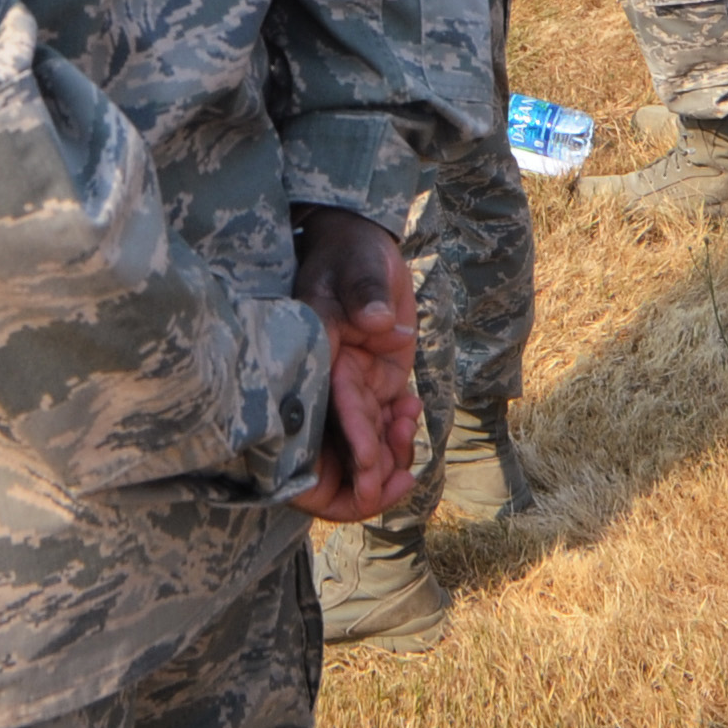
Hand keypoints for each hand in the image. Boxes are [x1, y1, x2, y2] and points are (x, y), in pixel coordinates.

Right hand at [284, 209, 419, 521]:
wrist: (362, 244)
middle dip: (366, 472)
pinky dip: (400, 431)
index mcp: (316, 356)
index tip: (370, 466)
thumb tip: (374, 320)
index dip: (348, 443)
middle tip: (397, 483)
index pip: (327, 413)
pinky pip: (384, 421)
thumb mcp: (358, 265)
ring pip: (365, 439)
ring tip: (410, 442)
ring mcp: (353, 383)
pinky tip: (411, 412)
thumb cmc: (353, 251)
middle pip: (339, 443)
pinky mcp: (375, 380)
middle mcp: (330, 379)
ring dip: (388, 454)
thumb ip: (363, 293)